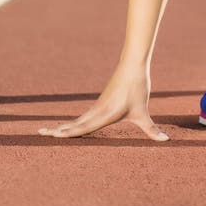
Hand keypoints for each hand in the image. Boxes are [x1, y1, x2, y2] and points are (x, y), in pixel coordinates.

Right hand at [38, 60, 168, 141]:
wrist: (133, 65)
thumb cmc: (137, 88)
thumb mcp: (143, 112)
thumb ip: (152, 130)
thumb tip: (166, 141)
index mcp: (104, 114)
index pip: (83, 127)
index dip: (68, 133)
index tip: (53, 136)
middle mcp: (97, 110)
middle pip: (74, 123)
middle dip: (57, 129)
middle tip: (40, 133)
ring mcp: (97, 106)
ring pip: (77, 119)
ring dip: (63, 126)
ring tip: (49, 131)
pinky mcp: (100, 102)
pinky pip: (83, 115)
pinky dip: (73, 122)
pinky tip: (69, 125)